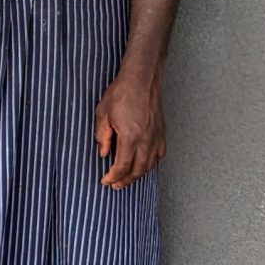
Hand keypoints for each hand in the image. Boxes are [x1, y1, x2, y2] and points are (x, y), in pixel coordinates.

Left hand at [95, 69, 164, 188]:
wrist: (141, 78)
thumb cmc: (122, 92)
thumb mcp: (103, 114)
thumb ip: (102, 136)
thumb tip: (104, 153)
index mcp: (130, 137)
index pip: (122, 166)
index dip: (113, 177)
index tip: (106, 181)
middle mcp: (146, 140)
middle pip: (137, 170)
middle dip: (125, 181)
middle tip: (116, 185)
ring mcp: (156, 136)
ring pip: (150, 165)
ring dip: (138, 174)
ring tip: (128, 178)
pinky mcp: (162, 131)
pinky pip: (160, 154)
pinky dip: (152, 163)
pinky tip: (145, 163)